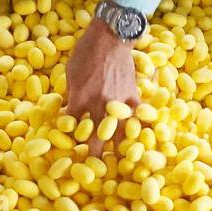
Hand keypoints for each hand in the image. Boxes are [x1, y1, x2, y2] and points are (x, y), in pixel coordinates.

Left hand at [65, 18, 139, 154]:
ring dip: (119, 151)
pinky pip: (138, 118)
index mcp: (80, 100)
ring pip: (120, 135)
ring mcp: (118, 103)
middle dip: (94, 158)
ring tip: (120, 165)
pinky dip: (139, 130)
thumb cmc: (86, 52)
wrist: (111, 37)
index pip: (73, 130)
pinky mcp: (133, 97)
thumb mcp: (70, 73)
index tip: (71, 155)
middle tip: (94, 173)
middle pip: (96, 141)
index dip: (71, 143)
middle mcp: (99, 106)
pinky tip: (141, 143)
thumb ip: (71, 95)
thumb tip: (70, 112)